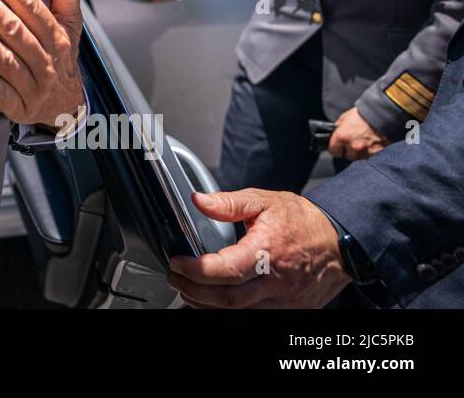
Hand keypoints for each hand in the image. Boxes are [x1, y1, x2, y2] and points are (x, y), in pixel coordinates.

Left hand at [167, 190, 349, 307]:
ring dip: (208, 306)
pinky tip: (215, 302)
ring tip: (190, 291)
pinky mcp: (293, 311)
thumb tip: (199, 200)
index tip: (178, 263)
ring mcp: (287, 301)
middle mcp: (278, 281)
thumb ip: (229, 203)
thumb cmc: (303, 222)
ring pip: (239, 314)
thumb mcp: (265, 201)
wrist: (340, 242)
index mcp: (269, 251)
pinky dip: (230, 312)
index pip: (226, 270)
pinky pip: (255, 317)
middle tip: (176, 279)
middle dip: (194, 292)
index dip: (196, 270)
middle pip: (228, 299)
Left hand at [328, 107, 389, 159]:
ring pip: (359, 158)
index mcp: (342, 136)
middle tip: (354, 142)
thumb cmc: (363, 114)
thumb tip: (335, 133)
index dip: (336, 148)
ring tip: (364, 143)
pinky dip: (369, 153)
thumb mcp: (345, 117)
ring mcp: (365, 151)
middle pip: (347, 156)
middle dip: (349, 150)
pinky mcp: (376, 153)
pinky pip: (369, 157)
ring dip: (360, 153)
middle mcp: (352, 146)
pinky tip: (371, 145)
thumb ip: (338, 128)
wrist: (382, 115)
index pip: (334, 151)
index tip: (339, 146)